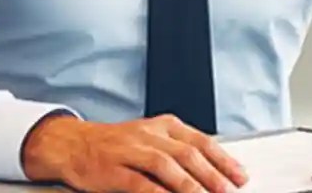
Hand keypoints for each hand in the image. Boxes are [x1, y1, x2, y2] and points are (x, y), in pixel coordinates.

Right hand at [21, 113, 248, 192]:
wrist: (71, 144)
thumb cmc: (116, 145)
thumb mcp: (150, 139)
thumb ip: (177, 152)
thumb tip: (212, 173)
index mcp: (163, 125)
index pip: (200, 141)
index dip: (223, 160)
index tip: (240, 176)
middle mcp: (148, 134)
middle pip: (187, 153)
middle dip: (212, 174)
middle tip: (229, 190)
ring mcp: (129, 150)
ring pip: (165, 166)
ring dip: (189, 184)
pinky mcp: (111, 169)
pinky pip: (138, 182)